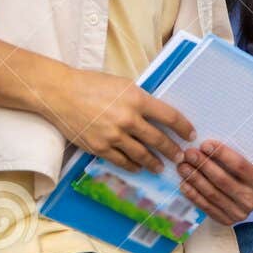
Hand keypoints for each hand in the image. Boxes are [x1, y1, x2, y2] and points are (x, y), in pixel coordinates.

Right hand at [45, 68, 193, 173]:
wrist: (61, 93)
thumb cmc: (92, 84)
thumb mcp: (123, 84)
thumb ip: (140, 99)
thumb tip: (157, 113)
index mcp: (137, 99)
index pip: (169, 116)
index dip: (183, 127)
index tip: (191, 134)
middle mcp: (128, 119)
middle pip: (158, 140)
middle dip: (172, 150)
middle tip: (181, 157)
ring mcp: (114, 136)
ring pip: (141, 155)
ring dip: (154, 163)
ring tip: (162, 167)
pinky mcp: (99, 148)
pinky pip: (122, 161)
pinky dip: (133, 166)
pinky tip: (139, 168)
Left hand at [177, 141, 252, 225]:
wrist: (250, 191)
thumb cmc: (247, 167)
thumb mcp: (250, 156)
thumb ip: (238, 149)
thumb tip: (212, 141)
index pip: (239, 165)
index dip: (221, 154)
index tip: (205, 144)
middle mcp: (252, 199)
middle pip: (223, 180)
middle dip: (203, 165)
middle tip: (189, 154)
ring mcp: (239, 213)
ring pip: (212, 194)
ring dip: (195, 179)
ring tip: (183, 166)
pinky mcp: (226, 220)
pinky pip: (206, 207)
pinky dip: (193, 195)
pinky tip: (184, 183)